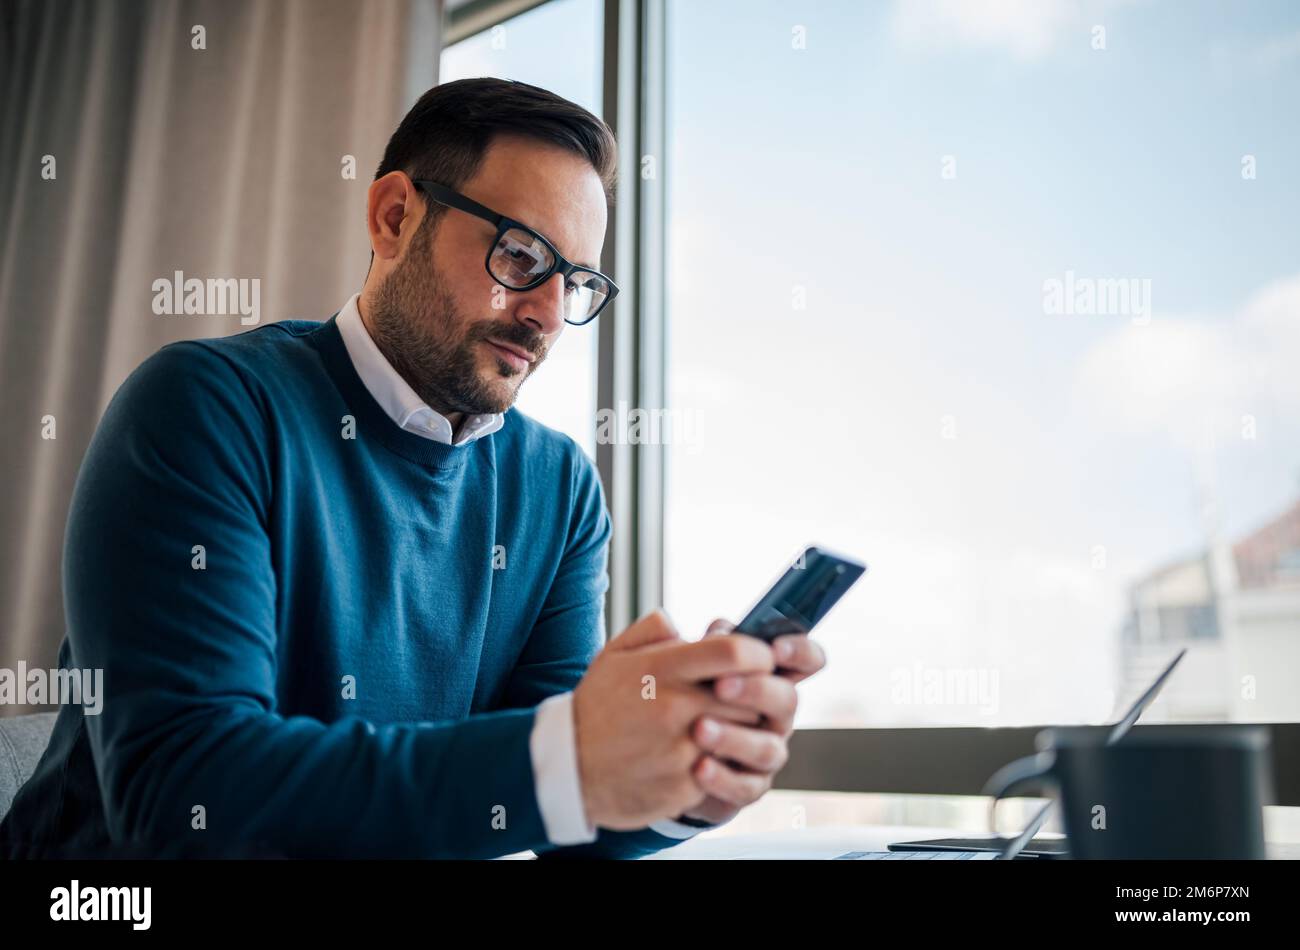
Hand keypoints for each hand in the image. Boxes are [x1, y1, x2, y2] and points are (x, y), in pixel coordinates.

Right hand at [572, 610, 773, 829]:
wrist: (568, 767)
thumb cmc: (597, 707)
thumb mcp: (615, 654)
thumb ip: (654, 629)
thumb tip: (689, 626)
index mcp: (661, 670)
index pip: (733, 652)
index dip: (759, 652)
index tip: (760, 657)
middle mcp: (674, 708)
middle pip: (748, 695)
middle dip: (752, 692)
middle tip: (741, 694)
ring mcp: (681, 750)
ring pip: (741, 734)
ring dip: (739, 727)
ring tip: (719, 723)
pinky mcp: (683, 786)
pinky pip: (723, 768)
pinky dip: (719, 761)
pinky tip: (698, 755)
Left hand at [678, 619, 827, 825]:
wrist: (670, 756)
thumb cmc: (691, 698)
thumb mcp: (697, 666)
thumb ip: (710, 645)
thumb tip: (718, 629)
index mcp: (770, 679)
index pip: (806, 660)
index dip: (800, 651)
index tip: (775, 648)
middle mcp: (776, 716)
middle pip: (788, 700)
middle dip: (756, 690)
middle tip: (720, 685)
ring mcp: (766, 753)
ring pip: (766, 748)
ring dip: (733, 736)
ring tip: (700, 728)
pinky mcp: (748, 787)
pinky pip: (744, 787)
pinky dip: (722, 777)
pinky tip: (698, 767)